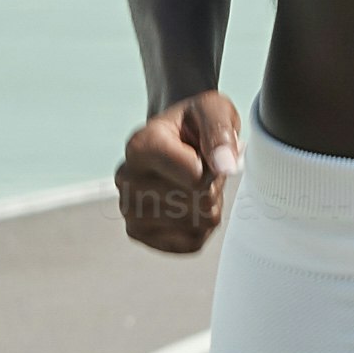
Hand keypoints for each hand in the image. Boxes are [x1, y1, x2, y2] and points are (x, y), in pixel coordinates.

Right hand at [112, 90, 242, 254]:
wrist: (172, 138)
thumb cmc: (194, 123)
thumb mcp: (214, 110)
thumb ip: (220, 132)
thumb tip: (226, 166)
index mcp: (140, 146)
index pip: (197, 178)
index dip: (214, 165)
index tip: (202, 150)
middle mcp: (127, 179)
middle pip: (200, 202)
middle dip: (212, 185)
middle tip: (199, 166)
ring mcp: (129, 210)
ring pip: (199, 223)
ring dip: (207, 204)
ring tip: (191, 182)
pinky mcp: (138, 233)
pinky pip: (192, 242)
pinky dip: (200, 225)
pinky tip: (186, 202)